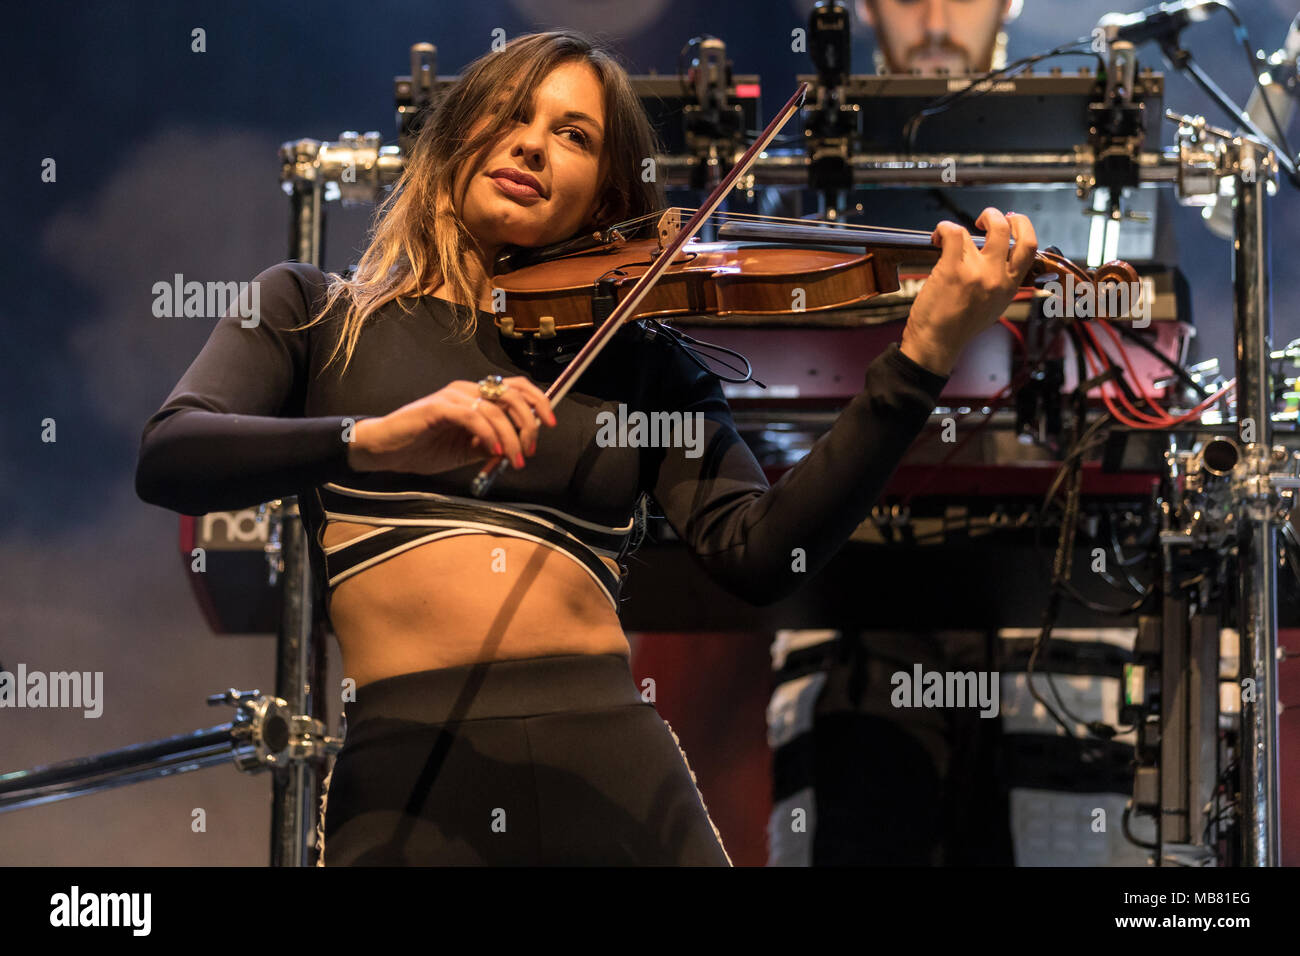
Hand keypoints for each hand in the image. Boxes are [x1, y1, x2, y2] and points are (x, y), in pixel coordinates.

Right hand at [346, 376, 556, 474]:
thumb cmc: (423, 448)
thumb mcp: (466, 451)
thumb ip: (491, 446)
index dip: (538, 401)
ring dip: (511, 437)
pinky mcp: (438, 407)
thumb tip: (518, 450)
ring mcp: (453, 397)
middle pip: (512, 394)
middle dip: (529, 423)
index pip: (516, 387)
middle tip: (529, 450)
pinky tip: (493, 451)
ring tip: (513, 459)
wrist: (387, 451)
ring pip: (495, 408)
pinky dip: (489, 434)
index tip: (550, 424)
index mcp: (476, 395)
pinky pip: (473, 416)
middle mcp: (467, 390)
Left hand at [900, 208, 1037, 376]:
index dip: (1022, 227)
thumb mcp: (993, 307)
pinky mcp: (954, 268)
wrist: (936, 343)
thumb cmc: (958, 328)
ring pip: (986, 227)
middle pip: (1011, 229)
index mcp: (1010, 286)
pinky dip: (943, 229)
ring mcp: (977, 271)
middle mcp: (998, 277)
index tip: (1011, 222)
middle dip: (998, 215)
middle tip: (983, 220)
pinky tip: (937, 238)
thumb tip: (999, 264)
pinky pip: (954, 232)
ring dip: (968, 222)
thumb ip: (1000, 284)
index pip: (1030, 248)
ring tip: (950, 234)